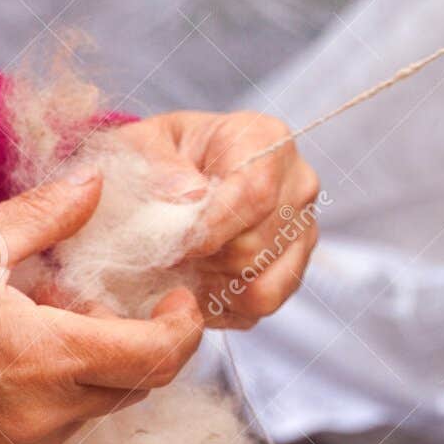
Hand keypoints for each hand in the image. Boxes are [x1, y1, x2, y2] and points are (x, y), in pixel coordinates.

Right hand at [0, 169, 205, 443]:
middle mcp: (44, 416)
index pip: (159, 356)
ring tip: (24, 330)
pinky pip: (55, 434)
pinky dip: (49, 400)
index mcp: (46, 357)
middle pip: (133, 381)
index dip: (184, 328)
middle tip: (74, 302)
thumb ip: (43, 216)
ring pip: (95, 407)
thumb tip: (96, 183)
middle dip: (125, 338)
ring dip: (83, 369)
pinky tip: (0, 371)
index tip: (179, 301)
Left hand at [110, 111, 320, 327]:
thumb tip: (189, 199)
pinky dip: (224, 304)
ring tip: (183, 267)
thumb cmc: (159, 153)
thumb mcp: (141, 143)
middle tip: (164, 255)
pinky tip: (198, 282)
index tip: (171, 242)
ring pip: (265, 284)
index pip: (256, 193)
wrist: (175, 168)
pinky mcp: (293, 265)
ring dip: (213, 285)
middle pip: (257, 246)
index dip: (211, 228)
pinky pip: (264, 304)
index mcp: (267, 139)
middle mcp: (298, 183)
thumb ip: (159, 165)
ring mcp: (302, 228)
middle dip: (204, 260)